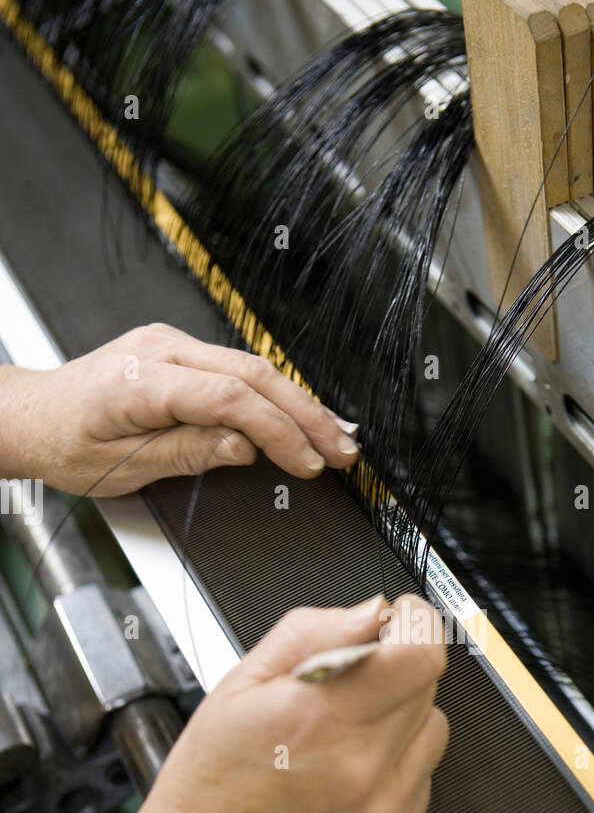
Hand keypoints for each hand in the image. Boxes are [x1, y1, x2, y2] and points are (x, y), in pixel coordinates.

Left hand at [0, 323, 358, 495]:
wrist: (32, 415)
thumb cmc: (66, 443)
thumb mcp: (123, 467)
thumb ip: (189, 452)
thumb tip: (245, 447)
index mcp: (143, 379)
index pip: (231, 397)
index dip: (279, 432)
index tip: (307, 463)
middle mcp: (162, 350)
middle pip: (254, 374)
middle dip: (307, 414)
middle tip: (343, 451)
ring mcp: (173, 345)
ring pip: (252, 367)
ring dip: (298, 404)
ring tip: (336, 436)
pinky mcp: (180, 353)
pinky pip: (237, 369)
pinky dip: (273, 395)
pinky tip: (301, 415)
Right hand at [120, 594, 448, 812]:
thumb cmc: (207, 789)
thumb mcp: (237, 687)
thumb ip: (309, 635)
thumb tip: (369, 613)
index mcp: (320, 718)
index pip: (420, 652)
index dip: (414, 622)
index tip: (397, 620)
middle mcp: (363, 767)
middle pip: (428, 684)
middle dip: (396, 667)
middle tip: (351, 683)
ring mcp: (385, 811)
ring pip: (432, 729)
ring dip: (402, 718)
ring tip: (347, 735)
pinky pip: (422, 779)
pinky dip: (395, 767)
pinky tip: (347, 777)